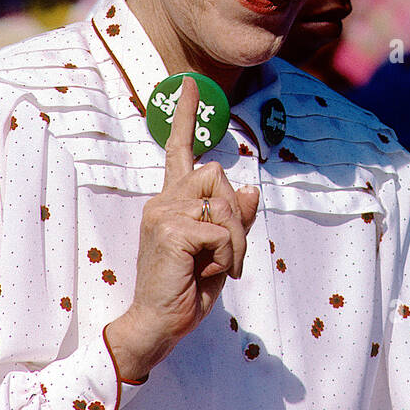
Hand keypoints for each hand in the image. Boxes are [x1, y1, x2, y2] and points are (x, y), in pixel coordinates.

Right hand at [105, 76, 258, 381]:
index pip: (179, 151)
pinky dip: (229, 254)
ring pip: (223, 201)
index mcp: (171, 202)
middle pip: (217, 174)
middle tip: (230, 253)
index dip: (187, 116)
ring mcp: (162, 213)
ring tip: (221, 266)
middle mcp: (163, 201)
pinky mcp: (169, 230)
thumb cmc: (185, 290)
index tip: (190, 84)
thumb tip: (250, 189)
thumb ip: (233, 219)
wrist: (158, 325)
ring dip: (235, 238)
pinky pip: (221, 229)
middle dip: (235, 213)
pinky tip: (213, 273)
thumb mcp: (219, 251)